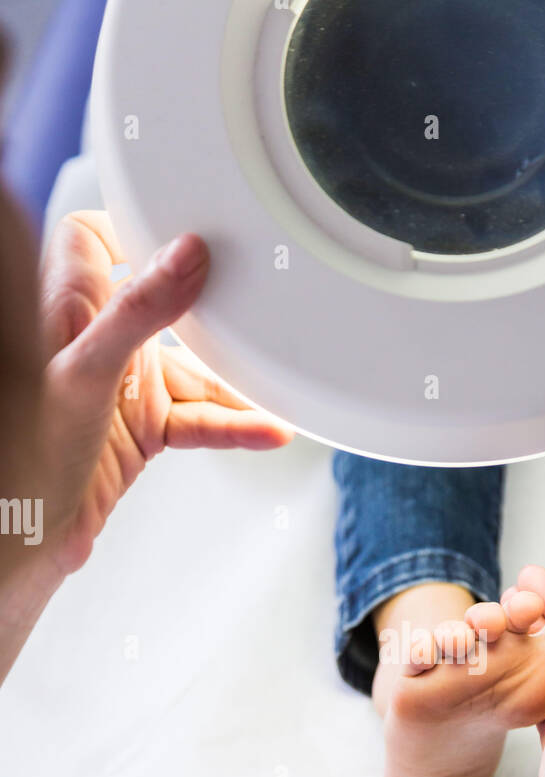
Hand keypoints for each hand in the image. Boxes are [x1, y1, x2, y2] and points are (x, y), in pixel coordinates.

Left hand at [31, 212, 291, 582]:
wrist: (26, 534)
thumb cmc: (31, 449)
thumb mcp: (87, 370)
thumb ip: (138, 311)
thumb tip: (186, 256)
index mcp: (70, 308)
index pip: (95, 239)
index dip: (134, 231)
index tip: (188, 233)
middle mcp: (98, 341)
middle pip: (165, 305)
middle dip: (213, 310)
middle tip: (254, 304)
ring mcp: (124, 385)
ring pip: (192, 368)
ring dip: (234, 383)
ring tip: (277, 387)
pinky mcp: (143, 428)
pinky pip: (198, 419)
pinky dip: (234, 427)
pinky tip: (265, 430)